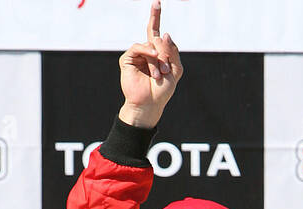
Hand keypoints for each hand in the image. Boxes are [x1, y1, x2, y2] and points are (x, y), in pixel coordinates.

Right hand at [118, 2, 182, 128]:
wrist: (150, 104)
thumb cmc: (162, 91)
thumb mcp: (175, 70)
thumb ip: (173, 52)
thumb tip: (163, 33)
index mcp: (157, 53)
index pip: (155, 31)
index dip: (155, 16)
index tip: (157, 2)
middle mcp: (146, 51)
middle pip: (155, 37)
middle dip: (164, 54)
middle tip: (164, 71)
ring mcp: (136, 54)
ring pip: (149, 44)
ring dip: (157, 60)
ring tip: (158, 74)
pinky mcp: (127, 59)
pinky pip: (138, 47)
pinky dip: (147, 53)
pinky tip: (152, 61)